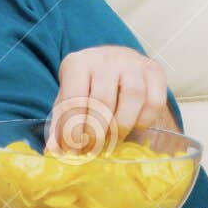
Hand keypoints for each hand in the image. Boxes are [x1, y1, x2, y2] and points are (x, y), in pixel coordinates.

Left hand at [50, 46, 172, 153]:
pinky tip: (134, 124)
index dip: (74, 129)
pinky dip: (144, 120)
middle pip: (104, 99)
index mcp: (78, 63)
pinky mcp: (154, 70)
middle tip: (95, 147)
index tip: (76, 147)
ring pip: (132, 96)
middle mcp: (106, 58)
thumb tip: (53, 150)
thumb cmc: (88, 87)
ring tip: (114, 137)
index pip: (74, 98)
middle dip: (98, 131)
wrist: (115, 63)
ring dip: (123, 126)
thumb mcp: (70, 100)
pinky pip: (154, 100)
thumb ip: (62, 124)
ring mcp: (133, 62)